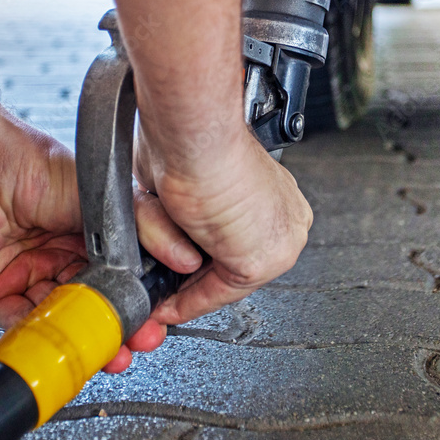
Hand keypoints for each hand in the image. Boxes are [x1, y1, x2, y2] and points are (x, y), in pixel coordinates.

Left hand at [0, 108, 167, 372]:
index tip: (155, 319)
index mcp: (88, 233)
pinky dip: (42, 338)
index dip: (137, 302)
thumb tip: (185, 255)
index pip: (118, 279)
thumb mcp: (109, 198)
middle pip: (92, 304)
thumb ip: (147, 228)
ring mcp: (26, 272)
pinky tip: (65, 345)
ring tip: (107, 351)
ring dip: (83, 339)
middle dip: (115, 327)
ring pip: (61, 319)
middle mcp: (58, 254)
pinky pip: (20, 322)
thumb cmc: (38, 167)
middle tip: (136, 341)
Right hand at [133, 123, 312, 326]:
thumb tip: (168, 231)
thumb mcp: (181, 178)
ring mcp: (278, 239)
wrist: (193, 134)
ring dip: (178, 278)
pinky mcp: (260, 261)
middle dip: (190, 280)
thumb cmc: (184, 138)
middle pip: (231, 262)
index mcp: (272, 190)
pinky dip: (187, 302)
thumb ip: (181, 211)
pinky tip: (165, 305)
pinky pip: (218, 293)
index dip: (202, 260)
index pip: (237, 239)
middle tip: (161, 294)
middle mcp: (284, 215)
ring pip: (219, 276)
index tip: (179, 273)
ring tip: (155, 277)